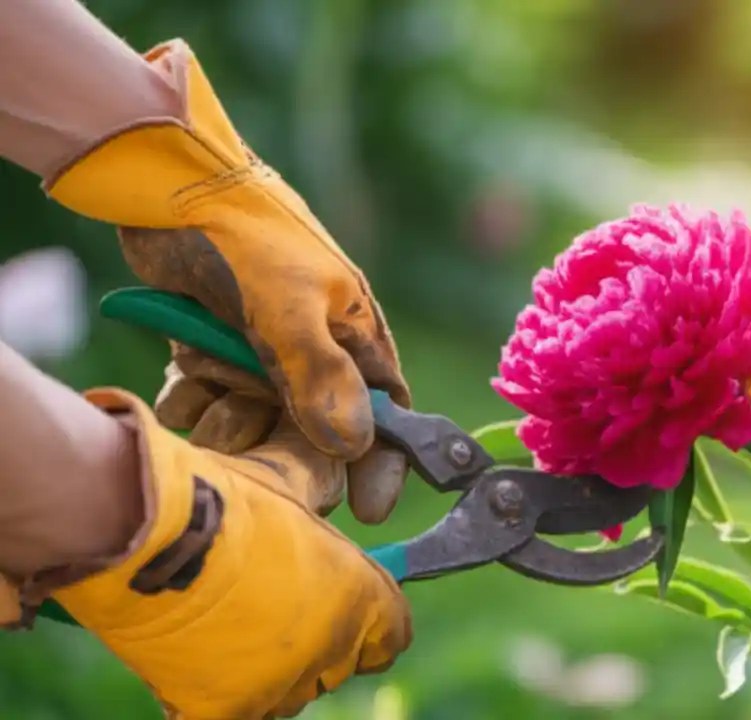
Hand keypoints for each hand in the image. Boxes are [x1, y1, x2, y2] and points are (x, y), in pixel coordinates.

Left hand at [42, 39, 410, 521]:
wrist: (167, 187)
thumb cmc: (247, 239)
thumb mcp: (290, 310)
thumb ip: (321, 378)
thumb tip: (355, 446)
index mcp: (355, 332)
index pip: (386, 410)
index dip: (382, 460)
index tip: (368, 510)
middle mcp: (314, 348)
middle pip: (313, 428)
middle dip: (281, 441)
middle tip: (260, 460)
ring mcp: (260, 349)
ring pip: (254, 418)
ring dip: (226, 414)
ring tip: (204, 381)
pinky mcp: (212, 345)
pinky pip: (208, 398)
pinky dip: (191, 395)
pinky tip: (180, 373)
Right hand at [51, 389, 411, 718]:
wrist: (148, 537)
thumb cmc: (220, 500)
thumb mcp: (284, 481)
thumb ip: (316, 486)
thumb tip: (327, 466)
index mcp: (361, 598)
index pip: (391, 634)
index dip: (372, 621)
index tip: (347, 608)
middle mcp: (330, 651)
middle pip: (336, 664)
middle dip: (314, 641)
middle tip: (273, 609)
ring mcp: (278, 688)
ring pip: (287, 692)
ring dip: (269, 670)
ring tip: (230, 626)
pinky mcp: (223, 712)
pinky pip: (233, 711)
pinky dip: (215, 692)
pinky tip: (196, 656)